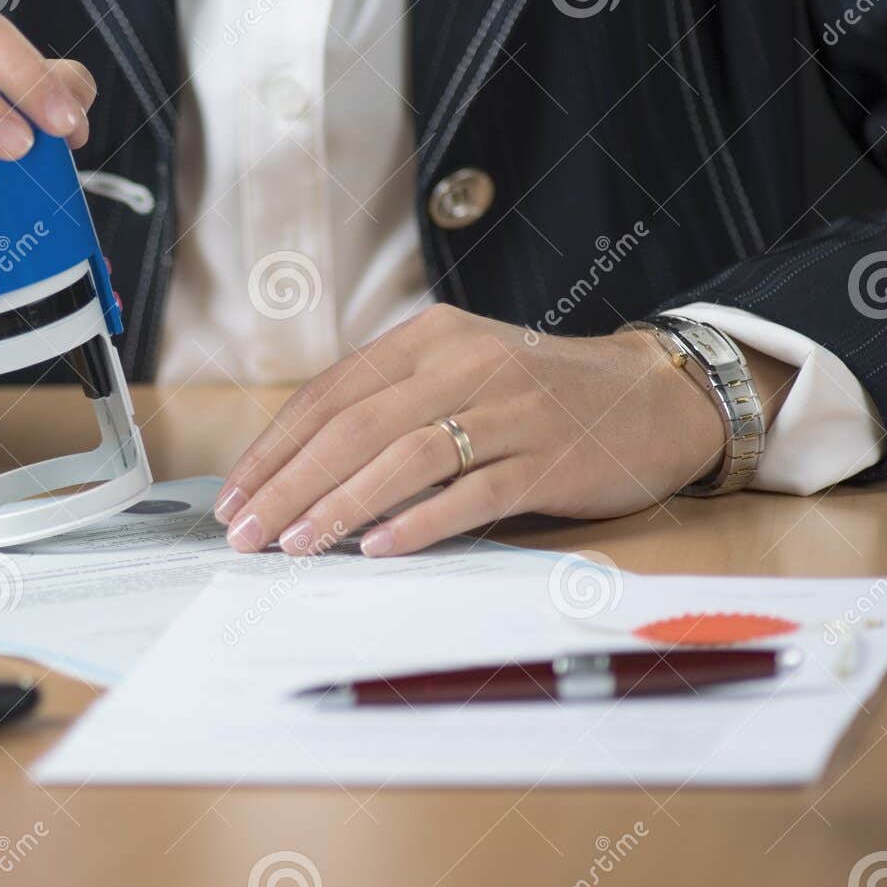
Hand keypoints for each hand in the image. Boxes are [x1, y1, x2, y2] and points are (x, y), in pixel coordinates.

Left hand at [214, 306, 786, 557]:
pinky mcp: (547, 459)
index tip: (234, 497)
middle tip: (246, 534)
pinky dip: (419, 523)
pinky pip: (471, 494)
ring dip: (339, 506)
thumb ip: (388, 403)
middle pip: (354, 428)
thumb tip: (297, 469)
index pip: (328, 395)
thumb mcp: (456, 373)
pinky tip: (377, 549)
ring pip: (404, 459)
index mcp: (428, 338)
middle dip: (288, 485)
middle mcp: (464, 364)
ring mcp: (508, 411)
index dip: (273, 449)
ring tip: (295, 545)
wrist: (652, 396)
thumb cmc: (534, 395)